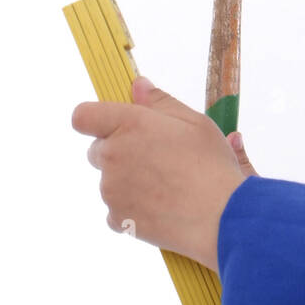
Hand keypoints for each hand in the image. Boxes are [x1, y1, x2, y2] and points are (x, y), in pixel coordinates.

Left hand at [71, 76, 255, 273]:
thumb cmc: (212, 166)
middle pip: (97, 150)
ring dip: (127, 181)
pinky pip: (116, 210)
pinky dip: (132, 209)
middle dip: (119, 152)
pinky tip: (161, 208)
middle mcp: (112, 156)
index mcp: (129, 125)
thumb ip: (160, 102)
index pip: (83, 116)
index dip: (95, 119)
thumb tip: (137, 86)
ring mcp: (111, 190)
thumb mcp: (195, 123)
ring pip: (109, 181)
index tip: (113, 125)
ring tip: (166, 187)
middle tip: (156, 159)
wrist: (221, 217)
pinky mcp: (117, 218)